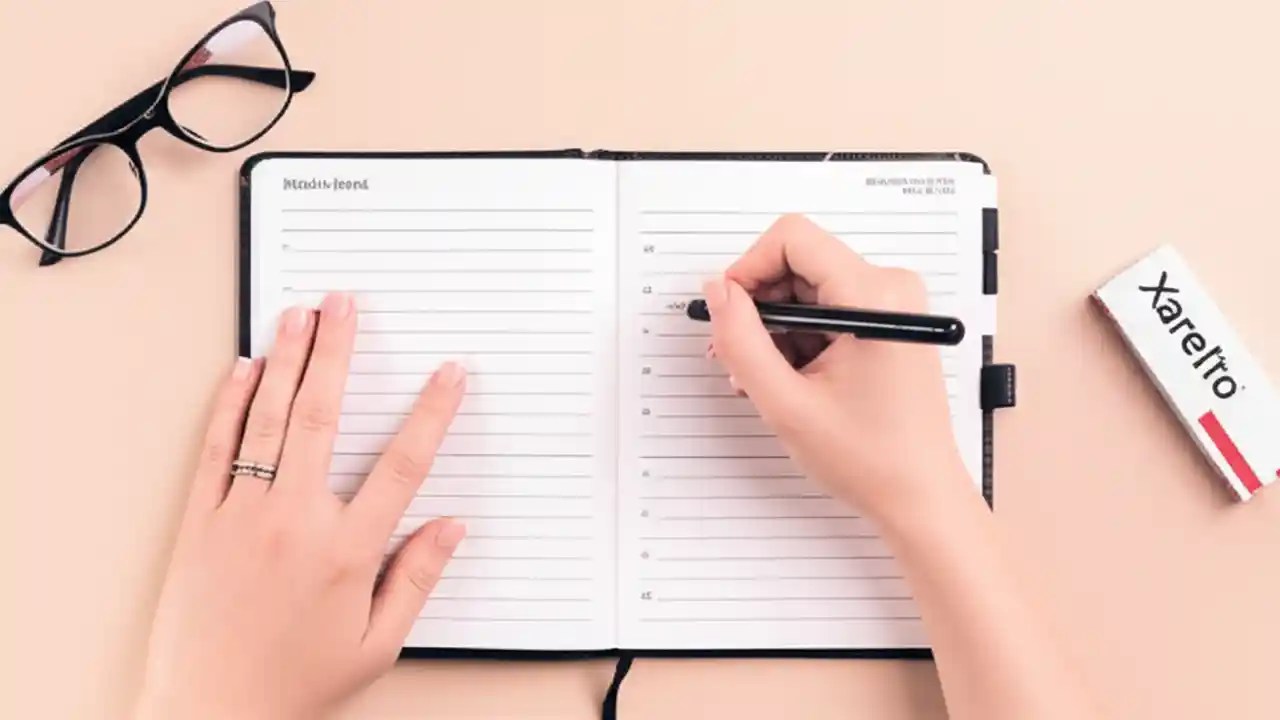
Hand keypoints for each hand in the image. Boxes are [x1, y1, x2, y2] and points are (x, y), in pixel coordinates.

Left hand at [136, 293, 466, 719]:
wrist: (210, 712)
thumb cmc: (293, 685)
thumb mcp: (375, 645)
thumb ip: (416, 579)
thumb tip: (452, 527)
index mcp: (346, 551)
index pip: (401, 464)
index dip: (431, 413)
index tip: (448, 375)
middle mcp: (294, 521)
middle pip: (322, 415)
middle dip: (338, 351)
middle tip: (345, 306)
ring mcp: (242, 515)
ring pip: (268, 419)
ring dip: (287, 360)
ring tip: (298, 315)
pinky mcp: (200, 522)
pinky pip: (217, 449)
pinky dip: (229, 405)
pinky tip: (242, 370)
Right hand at [703, 214, 968, 519]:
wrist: (920, 497)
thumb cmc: (871, 458)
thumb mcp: (786, 402)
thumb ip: (741, 339)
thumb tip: (718, 291)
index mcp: (874, 296)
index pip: (792, 238)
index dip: (749, 269)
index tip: (730, 311)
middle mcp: (890, 289)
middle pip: (799, 263)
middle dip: (760, 307)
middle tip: (738, 358)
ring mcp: (893, 306)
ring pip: (809, 290)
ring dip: (777, 330)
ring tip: (765, 381)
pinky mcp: (889, 324)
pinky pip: (829, 310)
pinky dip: (800, 340)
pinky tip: (790, 382)